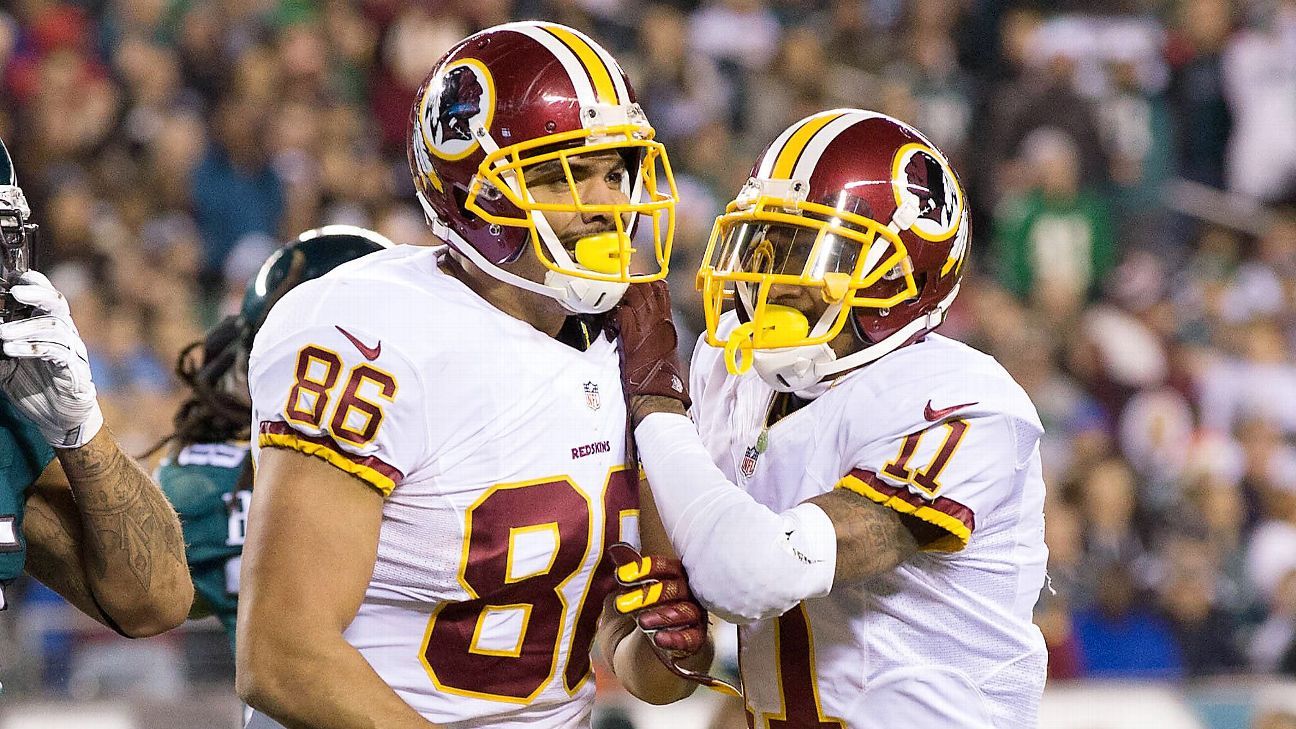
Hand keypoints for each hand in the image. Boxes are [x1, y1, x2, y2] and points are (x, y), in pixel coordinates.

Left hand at [0, 271, 102, 447]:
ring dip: (26, 327)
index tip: (16, 278)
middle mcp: (64, 334)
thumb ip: (0, 345)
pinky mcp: (75, 369)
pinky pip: (58, 351)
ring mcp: (72, 350)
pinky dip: (33, 348)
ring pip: (55, 327)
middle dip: (38, 294)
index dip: (36, 284)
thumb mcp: (6, 364)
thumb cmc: (33, 387)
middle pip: (58, 304)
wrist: (57, 419)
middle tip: (16, 294)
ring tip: (2, 335)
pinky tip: (12, 350)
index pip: (48, 297)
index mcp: (49, 328)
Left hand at [608, 541, 706, 656]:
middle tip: (623, 604)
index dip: (643, 570)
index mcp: (674, 576)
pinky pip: (692, 637)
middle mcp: (688, 593)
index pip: (663, 567)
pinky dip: (676, 638)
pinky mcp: (697, 638)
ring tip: (641, 622)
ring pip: (685, 611)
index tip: (621, 577)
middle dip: (648, 595)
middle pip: (674, 588)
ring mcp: (694, 615)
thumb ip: (626, 574)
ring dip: (662, 615)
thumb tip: (615, 548)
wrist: (646, 653)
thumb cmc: (641, 616)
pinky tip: (659, 638)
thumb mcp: (628, 595)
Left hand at [613, 281, 689, 413]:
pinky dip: (613, 316)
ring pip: (631, 295)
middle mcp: (658, 319)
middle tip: (618, 295)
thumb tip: (647, 323)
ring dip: (620, 299)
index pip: (660, 287)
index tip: (635, 287)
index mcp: (667, 321)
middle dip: (629, 288)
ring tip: (613, 309)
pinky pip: (620, 313)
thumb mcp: (666, 345)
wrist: (659, 392)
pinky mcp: (631, 336)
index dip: (645, 284)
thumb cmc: (662, 375)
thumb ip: (657, 329)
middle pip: (644, 287)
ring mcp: (645, 326)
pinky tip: (609, 324)